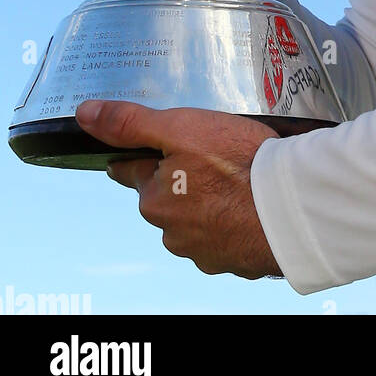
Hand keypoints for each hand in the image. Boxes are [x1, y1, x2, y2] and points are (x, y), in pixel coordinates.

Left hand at [75, 100, 281, 278]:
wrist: (290, 206)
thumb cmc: (237, 161)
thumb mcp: (181, 127)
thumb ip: (132, 122)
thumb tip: (84, 114)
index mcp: (154, 198)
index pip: (133, 171)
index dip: (145, 154)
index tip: (156, 147)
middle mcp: (171, 232)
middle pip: (166, 198)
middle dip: (180, 180)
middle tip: (212, 157)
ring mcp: (203, 251)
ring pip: (194, 220)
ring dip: (207, 204)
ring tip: (237, 180)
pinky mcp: (234, 262)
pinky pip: (225, 237)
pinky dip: (233, 222)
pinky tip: (252, 204)